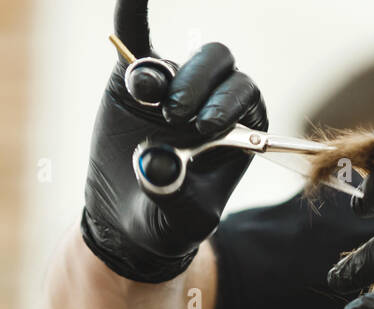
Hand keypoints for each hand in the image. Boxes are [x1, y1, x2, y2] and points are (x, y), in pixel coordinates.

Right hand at [82, 0, 267, 282]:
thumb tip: (157, 162)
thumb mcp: (180, 221)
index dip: (227, 103)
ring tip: (149, 103)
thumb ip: (175, 195)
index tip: (206, 127)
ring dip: (164, 75)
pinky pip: (133, 38)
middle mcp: (211, 98)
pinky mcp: (131, 81)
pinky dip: (131, 13)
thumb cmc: (169, 221)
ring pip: (176, 60)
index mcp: (241, 127)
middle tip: (175, 116)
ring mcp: (172, 86)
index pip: (244, 94)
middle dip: (199, 83)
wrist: (129, 222)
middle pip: (217, 64)